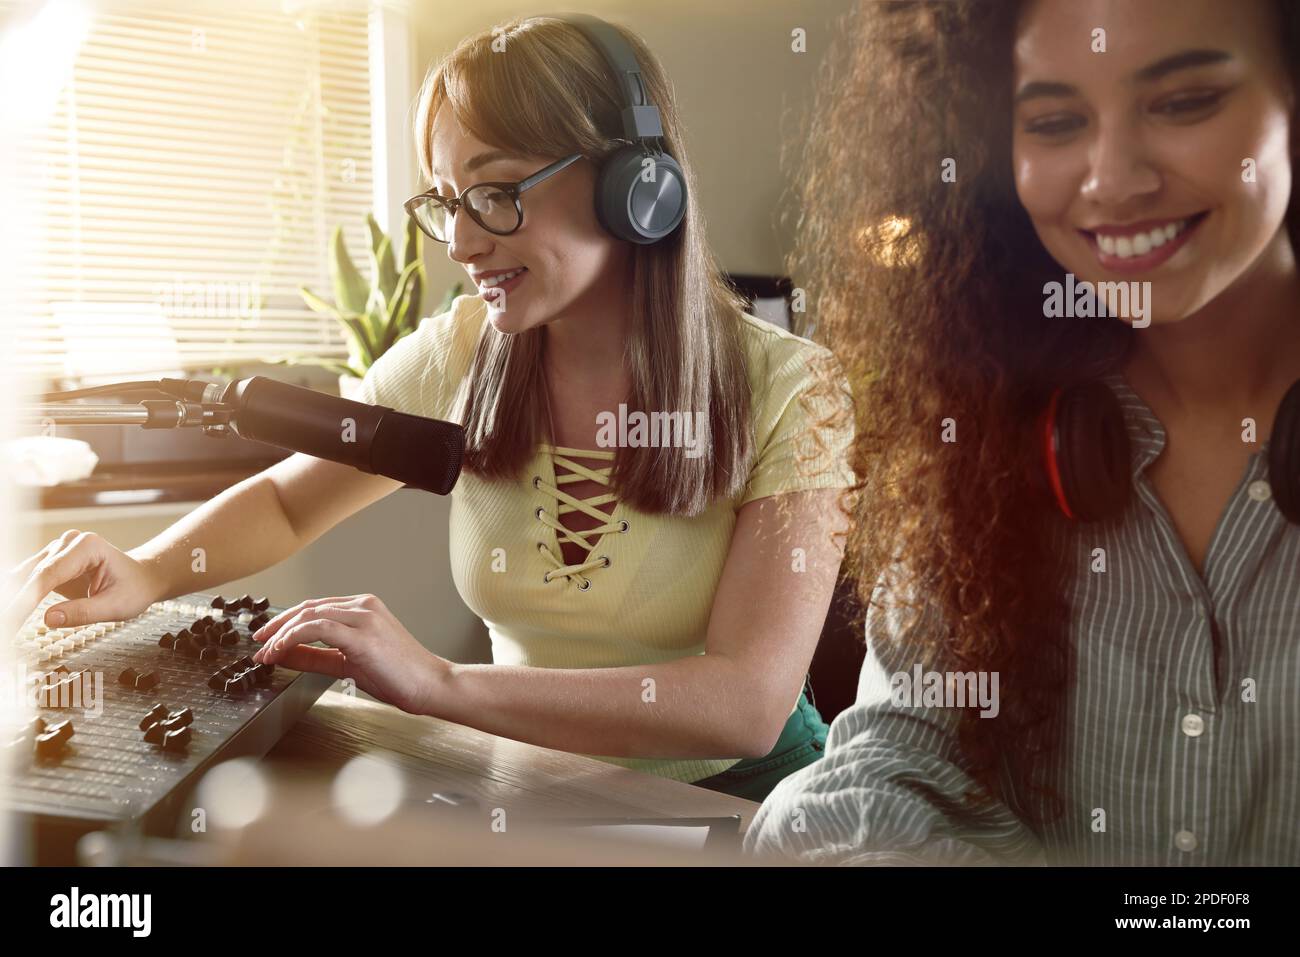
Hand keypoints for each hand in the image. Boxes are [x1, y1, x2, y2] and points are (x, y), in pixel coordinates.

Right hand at [3, 530, 162, 634]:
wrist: (140, 578)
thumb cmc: (133, 589)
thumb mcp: (117, 606)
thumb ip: (84, 612)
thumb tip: (48, 619)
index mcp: (88, 547)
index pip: (49, 575)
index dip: (26, 599)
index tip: (10, 619)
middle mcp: (69, 543)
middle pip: (32, 575)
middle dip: (14, 602)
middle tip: (6, 625)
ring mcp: (57, 551)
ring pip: (24, 576)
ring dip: (12, 599)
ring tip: (7, 622)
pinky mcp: (50, 563)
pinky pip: (27, 580)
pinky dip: (16, 597)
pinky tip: (10, 612)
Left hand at [250, 593, 448, 715]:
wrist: (430, 685)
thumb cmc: (397, 676)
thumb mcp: (348, 663)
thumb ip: (316, 655)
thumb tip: (283, 654)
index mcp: (363, 607)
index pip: (315, 608)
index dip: (285, 622)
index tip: (265, 640)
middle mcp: (363, 605)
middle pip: (307, 608)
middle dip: (276, 626)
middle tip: (257, 644)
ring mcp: (364, 617)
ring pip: (309, 615)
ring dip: (281, 634)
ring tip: (266, 653)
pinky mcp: (363, 635)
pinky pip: (318, 628)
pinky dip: (293, 638)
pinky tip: (280, 651)